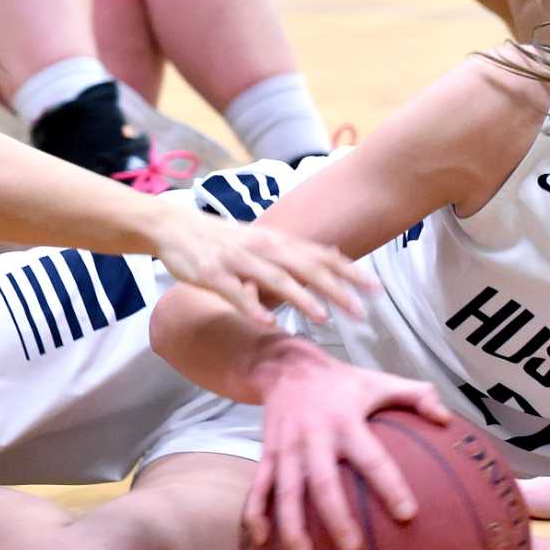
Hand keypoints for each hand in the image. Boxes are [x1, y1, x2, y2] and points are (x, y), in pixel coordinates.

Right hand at [152, 207, 373, 324]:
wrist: (174, 226)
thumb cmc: (223, 238)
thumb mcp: (264, 240)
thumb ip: (296, 251)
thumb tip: (333, 255)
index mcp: (278, 242)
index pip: (322, 256)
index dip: (349, 271)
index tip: (375, 288)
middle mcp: (263, 248)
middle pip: (306, 268)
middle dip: (336, 289)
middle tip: (361, 310)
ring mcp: (238, 261)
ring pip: (275, 279)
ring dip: (300, 297)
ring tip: (322, 316)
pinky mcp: (213, 275)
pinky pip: (235, 293)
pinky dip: (252, 307)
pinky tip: (267, 322)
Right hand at [245, 355, 451, 549]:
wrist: (286, 366)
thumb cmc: (341, 381)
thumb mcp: (379, 380)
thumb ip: (417, 396)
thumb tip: (447, 420)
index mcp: (346, 421)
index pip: (372, 458)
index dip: (389, 485)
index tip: (407, 514)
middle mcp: (314, 437)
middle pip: (324, 482)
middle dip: (336, 517)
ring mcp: (286, 448)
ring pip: (286, 491)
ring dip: (292, 526)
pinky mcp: (268, 454)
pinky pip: (259, 487)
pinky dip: (256, 514)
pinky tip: (261, 542)